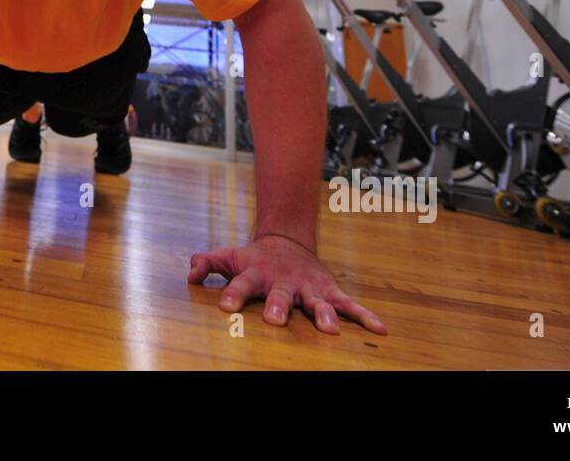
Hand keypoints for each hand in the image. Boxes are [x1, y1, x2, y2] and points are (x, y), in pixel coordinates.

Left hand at [188, 234, 385, 334]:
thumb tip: (190, 273)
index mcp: (257, 274)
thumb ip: (207, 263)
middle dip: (279, 307)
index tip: (226, 306)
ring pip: (317, 302)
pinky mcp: (329, 291)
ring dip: (323, 315)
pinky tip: (380, 329)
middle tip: (276, 321)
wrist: (288, 240)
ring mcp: (308, 287)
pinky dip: (365, 316)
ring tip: (330, 330)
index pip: (241, 283)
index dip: (232, 293)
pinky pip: (349, 305)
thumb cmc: (254, 257)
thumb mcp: (229, 257)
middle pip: (280, 295)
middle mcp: (284, 281)